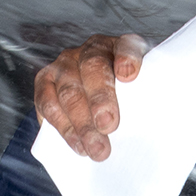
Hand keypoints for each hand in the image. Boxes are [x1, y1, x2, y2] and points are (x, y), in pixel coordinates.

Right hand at [33, 32, 147, 160]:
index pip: (126, 46)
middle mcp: (91, 50)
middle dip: (100, 100)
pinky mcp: (45, 81)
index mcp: (120, 47)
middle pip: (93, 68)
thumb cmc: (125, 99)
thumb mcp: (141, 94)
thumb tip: (150, 124)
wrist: (98, 104)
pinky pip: (48, 102)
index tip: (128, 75)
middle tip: (108, 126)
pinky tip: (77, 145)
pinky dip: (63, 126)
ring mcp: (65, 64)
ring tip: (95, 149)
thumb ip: (143, 99)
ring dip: (82, 123)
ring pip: (69, 91)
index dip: (127, 58)